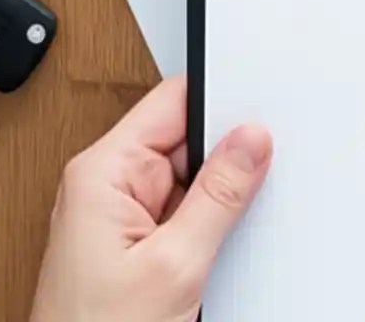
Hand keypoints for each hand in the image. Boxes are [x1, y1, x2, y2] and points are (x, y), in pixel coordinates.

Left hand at [30, 76, 272, 321]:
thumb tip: (251, 139)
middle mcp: (107, 185)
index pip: (172, 102)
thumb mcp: (175, 263)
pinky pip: (185, 213)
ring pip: (191, 180)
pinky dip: (209, 224)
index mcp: (102, 171)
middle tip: (252, 187)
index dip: (221, 101)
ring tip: (223, 232)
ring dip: (218, 198)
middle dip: (226, 158)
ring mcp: (122, 215)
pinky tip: (217, 246)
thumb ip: (218, 195)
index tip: (262, 116)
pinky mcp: (136, 243)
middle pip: (186, 140)